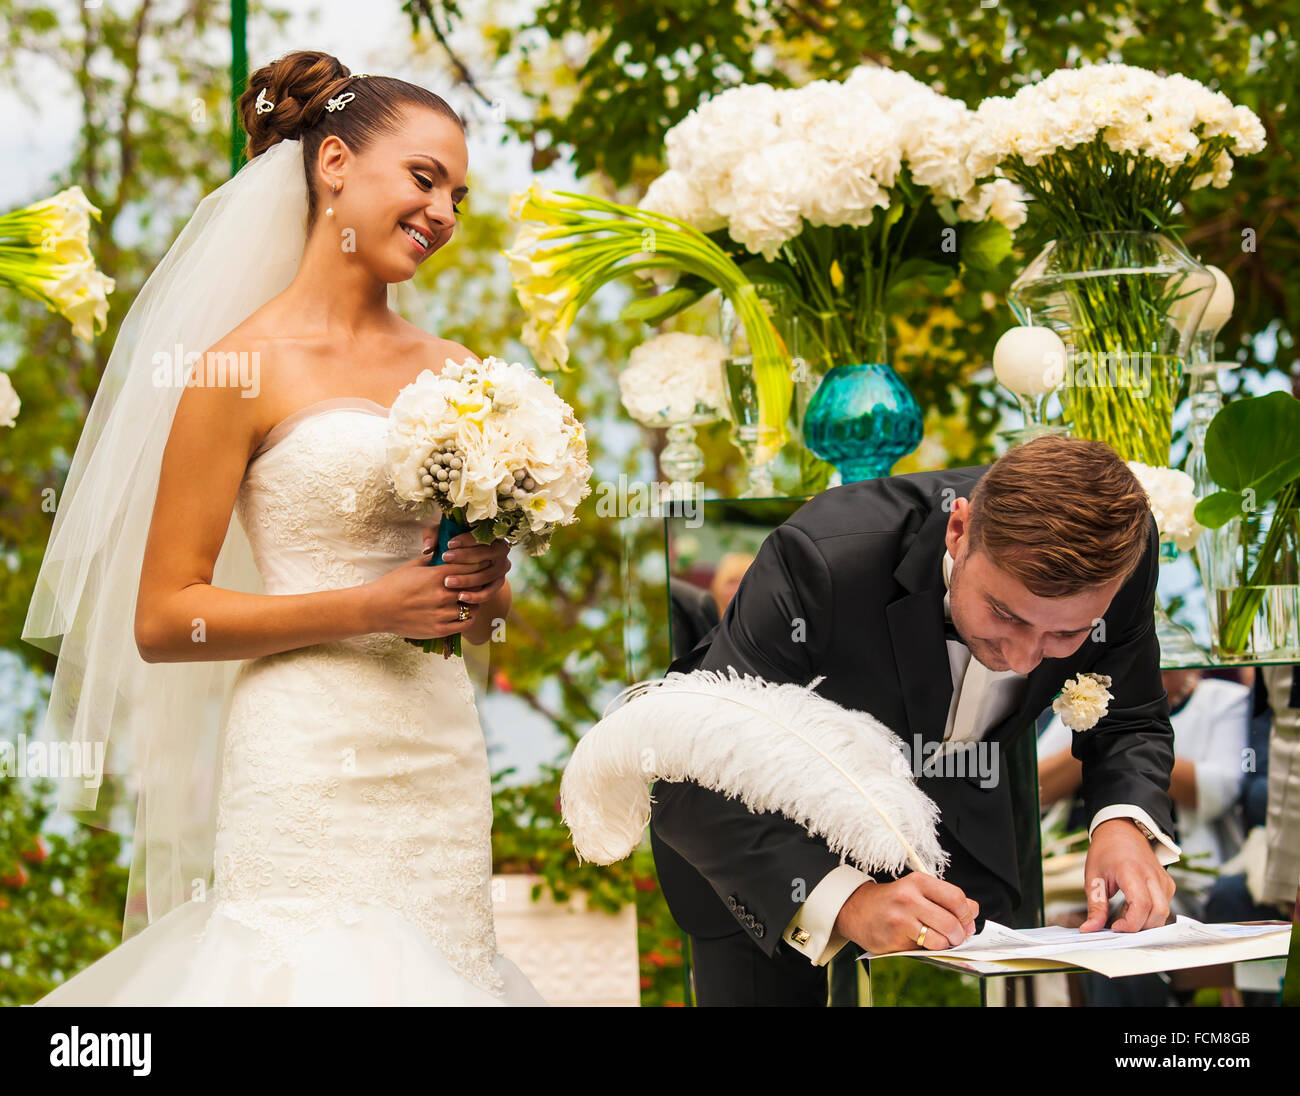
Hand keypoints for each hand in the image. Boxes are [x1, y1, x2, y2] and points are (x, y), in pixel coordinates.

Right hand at [362, 539, 494, 639]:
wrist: (376, 608)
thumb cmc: (393, 584)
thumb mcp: (413, 566)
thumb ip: (433, 560)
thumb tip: (446, 553)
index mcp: (437, 576)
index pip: (470, 568)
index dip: (478, 567)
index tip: (481, 567)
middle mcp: (442, 594)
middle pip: (474, 588)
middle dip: (478, 585)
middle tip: (480, 584)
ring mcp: (441, 613)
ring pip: (472, 607)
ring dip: (474, 603)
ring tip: (472, 600)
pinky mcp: (438, 629)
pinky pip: (464, 625)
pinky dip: (468, 619)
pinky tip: (466, 614)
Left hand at [435, 531, 510, 605]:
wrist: (467, 561)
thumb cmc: (453, 544)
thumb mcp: (442, 535)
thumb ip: (433, 536)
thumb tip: (427, 548)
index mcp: (491, 533)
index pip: (483, 534)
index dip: (466, 539)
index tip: (448, 544)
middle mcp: (501, 549)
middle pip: (487, 553)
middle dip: (466, 556)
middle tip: (446, 558)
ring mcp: (502, 567)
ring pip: (488, 574)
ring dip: (468, 579)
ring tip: (448, 582)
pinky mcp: (499, 582)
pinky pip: (490, 591)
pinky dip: (476, 596)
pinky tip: (461, 597)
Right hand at [832, 873, 977, 954]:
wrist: (857, 909)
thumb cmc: (893, 901)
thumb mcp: (918, 890)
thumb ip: (946, 898)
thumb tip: (974, 910)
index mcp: (918, 881)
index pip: (956, 898)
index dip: (967, 914)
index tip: (967, 922)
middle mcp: (909, 897)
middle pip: (951, 921)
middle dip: (959, 934)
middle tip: (957, 937)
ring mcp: (901, 919)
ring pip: (940, 939)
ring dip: (946, 944)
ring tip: (941, 941)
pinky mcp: (894, 938)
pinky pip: (924, 948)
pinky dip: (929, 949)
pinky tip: (922, 942)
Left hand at [1080, 818, 1175, 932]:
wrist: (1122, 830)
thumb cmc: (1106, 851)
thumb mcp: (1093, 877)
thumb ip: (1095, 905)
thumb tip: (1090, 929)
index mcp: (1132, 871)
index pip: (1141, 905)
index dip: (1130, 923)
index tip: (1114, 927)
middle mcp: (1152, 875)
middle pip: (1157, 913)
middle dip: (1139, 927)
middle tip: (1119, 925)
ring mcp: (1163, 879)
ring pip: (1163, 912)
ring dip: (1146, 922)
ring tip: (1124, 914)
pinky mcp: (1168, 884)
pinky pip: (1164, 906)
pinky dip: (1151, 914)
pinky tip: (1133, 908)